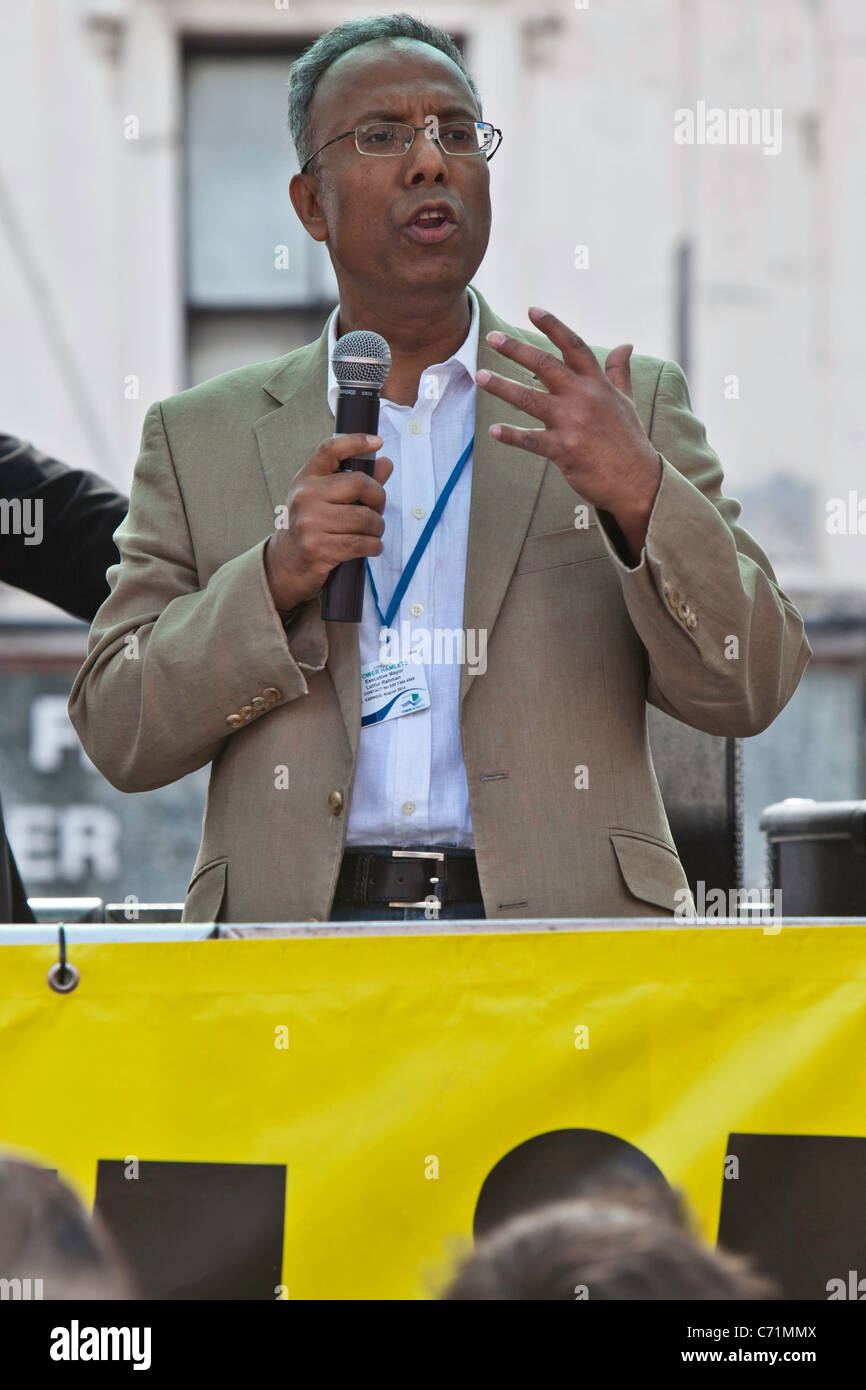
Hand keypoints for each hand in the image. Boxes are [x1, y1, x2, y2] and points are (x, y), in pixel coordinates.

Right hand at [264, 434, 392, 610]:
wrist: (286, 564)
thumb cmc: (312, 527)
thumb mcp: (326, 500)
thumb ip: (356, 482)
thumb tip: (386, 464)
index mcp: (306, 478)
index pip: (330, 450)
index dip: (356, 442)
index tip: (378, 442)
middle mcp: (305, 496)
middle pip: (360, 484)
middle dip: (378, 499)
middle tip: (377, 511)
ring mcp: (309, 522)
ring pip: (365, 518)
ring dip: (377, 528)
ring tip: (373, 533)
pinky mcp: (317, 547)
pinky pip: (361, 543)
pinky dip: (374, 546)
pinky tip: (371, 547)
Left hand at [475, 307, 660, 524]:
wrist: (636, 480)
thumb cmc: (629, 440)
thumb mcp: (627, 401)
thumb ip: (619, 372)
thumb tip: (625, 344)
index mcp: (598, 384)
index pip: (573, 346)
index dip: (553, 326)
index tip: (532, 310)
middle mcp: (584, 398)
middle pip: (545, 364)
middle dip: (516, 349)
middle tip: (492, 338)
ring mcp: (572, 423)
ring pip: (530, 398)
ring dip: (502, 386)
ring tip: (480, 376)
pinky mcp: (563, 449)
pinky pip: (531, 440)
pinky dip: (512, 435)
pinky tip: (493, 430)